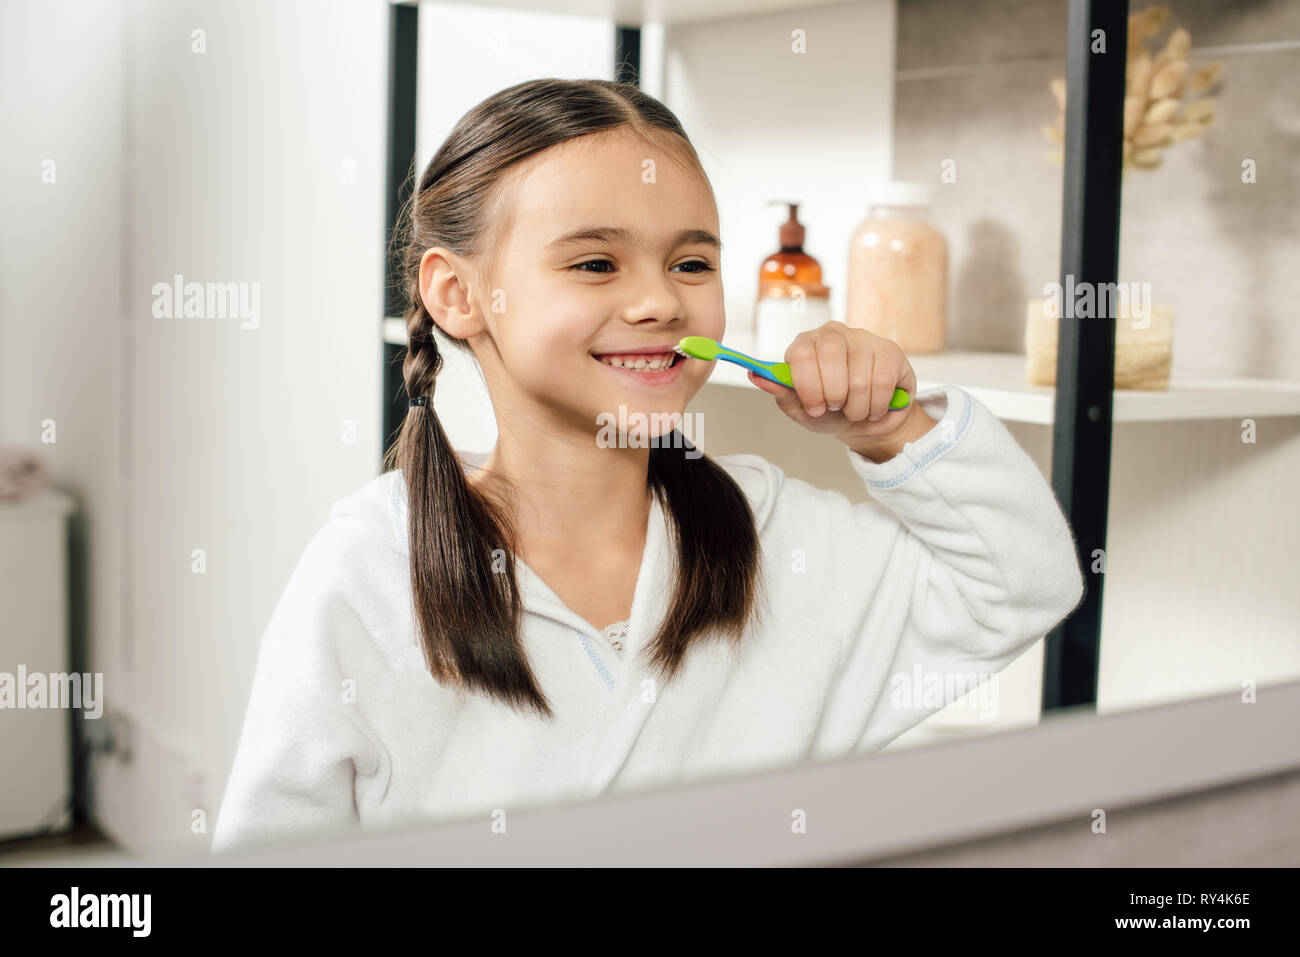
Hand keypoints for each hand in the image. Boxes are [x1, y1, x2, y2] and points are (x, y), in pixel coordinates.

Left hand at [747, 321, 934, 461]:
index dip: (807, 386)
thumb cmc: (829, 411)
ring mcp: (863, 339)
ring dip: (856, 407)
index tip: (815, 408)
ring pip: (858, 376)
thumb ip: (782, 392)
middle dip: (833, 393)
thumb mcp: (801, 409)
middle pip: (830, 355)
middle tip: (835, 407)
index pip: (801, 354)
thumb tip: (756, 375)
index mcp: (805, 345)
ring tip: (854, 410)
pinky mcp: (889, 350)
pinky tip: (873, 407)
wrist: (865, 423)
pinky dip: (876, 405)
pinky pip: (882, 381)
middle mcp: (833, 334)